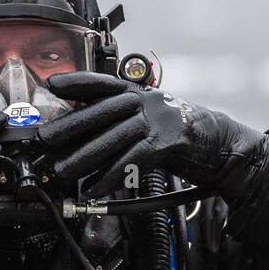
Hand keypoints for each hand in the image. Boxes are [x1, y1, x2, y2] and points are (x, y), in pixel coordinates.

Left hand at [36, 72, 263, 198]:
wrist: (224, 146)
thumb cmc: (183, 138)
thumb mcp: (150, 123)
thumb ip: (122, 125)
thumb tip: (86, 139)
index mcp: (140, 94)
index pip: (104, 84)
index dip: (78, 82)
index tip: (53, 85)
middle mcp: (147, 102)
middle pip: (101, 112)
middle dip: (70, 126)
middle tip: (44, 140)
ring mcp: (158, 120)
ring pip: (113, 138)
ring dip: (84, 158)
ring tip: (62, 171)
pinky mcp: (168, 143)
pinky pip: (132, 160)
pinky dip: (110, 175)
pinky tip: (94, 187)